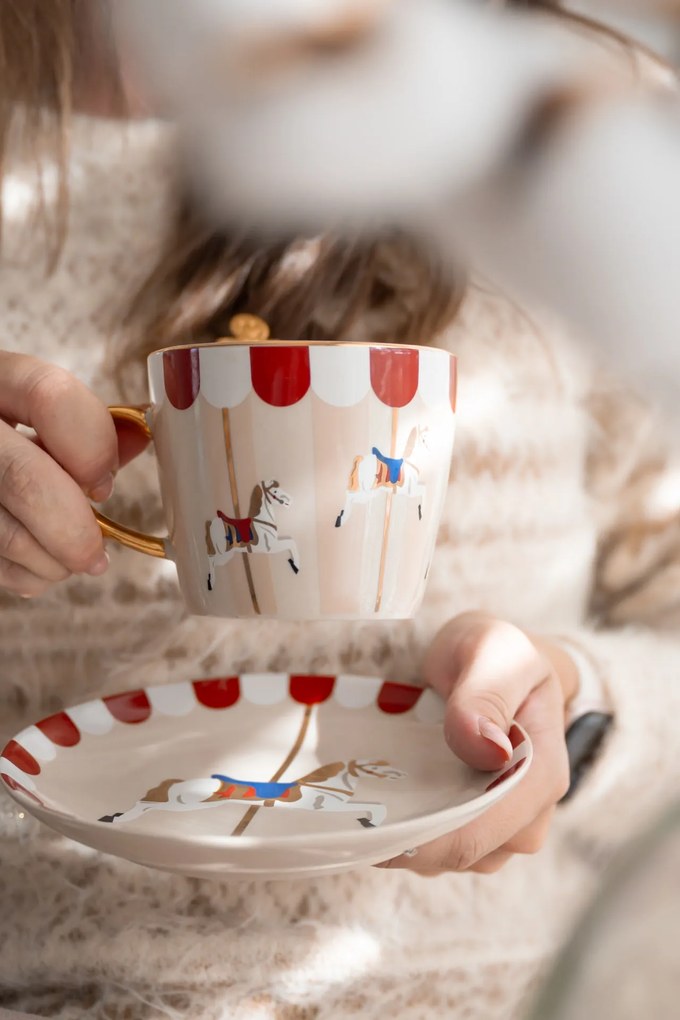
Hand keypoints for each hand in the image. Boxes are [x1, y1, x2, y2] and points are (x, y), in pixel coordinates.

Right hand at [0, 353, 146, 596]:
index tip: (104, 482)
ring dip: (50, 562)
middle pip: (21, 478)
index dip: (92, 447)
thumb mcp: (30, 407)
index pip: (51, 396)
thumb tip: (138, 438)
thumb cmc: (1, 429)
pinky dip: (22, 576)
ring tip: (69, 560)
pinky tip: (36, 565)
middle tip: (95, 554)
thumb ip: (82, 423)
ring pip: (2, 533)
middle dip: (72, 529)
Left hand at [378, 612, 577, 873]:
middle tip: (354, 813)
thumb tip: (486, 748)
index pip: (489, 829)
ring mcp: (503, 824)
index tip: (377, 826)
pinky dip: (408, 832)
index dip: (433, 839)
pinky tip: (379, 805)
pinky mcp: (477, 824)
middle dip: (410, 841)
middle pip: (466, 853)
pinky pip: (441, 847)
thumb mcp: (494, 652)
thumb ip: (488, 692)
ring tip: (364, 803)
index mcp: (542, 772)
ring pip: (450, 859)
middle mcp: (529, 811)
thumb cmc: (498, 654)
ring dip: (406, 840)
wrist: (497, 662)